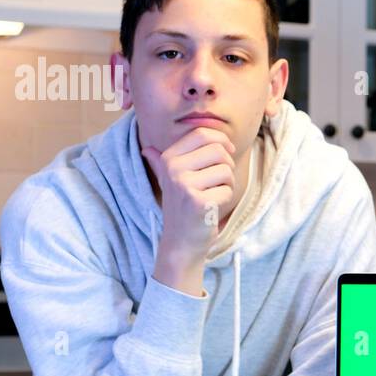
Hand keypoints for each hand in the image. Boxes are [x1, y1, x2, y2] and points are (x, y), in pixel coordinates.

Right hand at [142, 126, 236, 292]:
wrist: (181, 241)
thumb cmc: (181, 208)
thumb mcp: (167, 182)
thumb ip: (160, 163)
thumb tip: (146, 148)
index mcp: (168, 158)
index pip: (202, 134)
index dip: (222, 140)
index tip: (229, 151)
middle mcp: (174, 169)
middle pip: (218, 150)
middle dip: (228, 165)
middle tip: (220, 180)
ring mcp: (185, 185)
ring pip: (226, 171)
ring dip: (228, 184)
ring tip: (213, 194)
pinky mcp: (199, 202)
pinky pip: (227, 190)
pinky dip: (225, 199)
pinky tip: (212, 207)